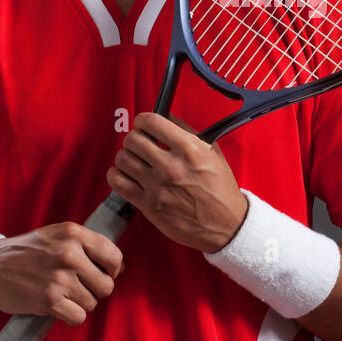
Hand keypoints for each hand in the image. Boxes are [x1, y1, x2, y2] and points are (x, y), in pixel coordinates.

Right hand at [0, 222, 122, 325]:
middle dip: (95, 290)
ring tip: (62, 293)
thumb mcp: (57, 235)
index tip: (100, 274)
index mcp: (74, 233)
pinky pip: (78, 317)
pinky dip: (70, 315)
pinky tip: (58, 306)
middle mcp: (70, 254)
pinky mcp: (49, 300)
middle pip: (107, 285)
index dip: (111, 270)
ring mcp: (60, 278)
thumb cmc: (27, 252)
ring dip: (80, 303)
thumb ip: (87, 245)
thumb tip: (119, 267)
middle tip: (77, 287)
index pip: (114, 257)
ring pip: (93, 303)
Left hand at [107, 113, 248, 253]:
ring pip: (122, 159)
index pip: (151, 122)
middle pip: (133, 139)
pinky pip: (118, 182)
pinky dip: (117, 175)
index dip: (143, 120)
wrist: (225, 224)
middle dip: (134, 138)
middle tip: (140, 144)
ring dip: (125, 156)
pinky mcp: (148, 205)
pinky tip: (127, 175)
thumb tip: (166, 116)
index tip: (144, 125)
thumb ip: (187, 132)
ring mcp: (158, 187)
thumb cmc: (220, 189)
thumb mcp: (212, 152)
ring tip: (134, 160)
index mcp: (189, 149)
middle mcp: (172, 166)